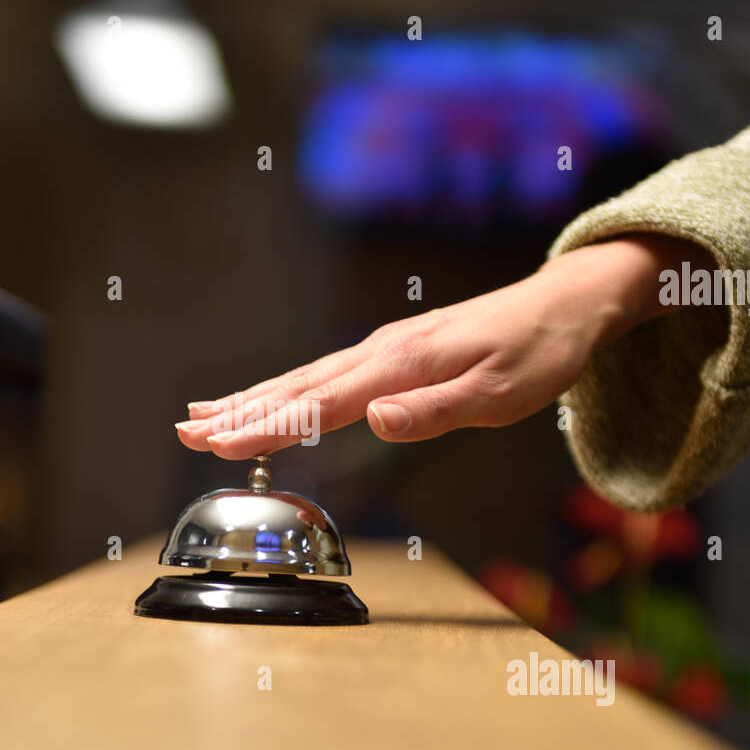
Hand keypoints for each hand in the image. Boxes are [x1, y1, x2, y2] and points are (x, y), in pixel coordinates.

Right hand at [175, 234, 712, 458]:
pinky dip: (284, 386)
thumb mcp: (501, 394)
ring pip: (301, 377)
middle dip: (238, 412)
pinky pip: (321, 372)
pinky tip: (268, 394)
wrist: (564, 305)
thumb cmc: (538, 354)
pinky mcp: (390, 352)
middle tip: (186, 432)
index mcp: (402, 364)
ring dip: (250, 398)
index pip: (320, 403)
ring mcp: (381, 349)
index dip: (266, 427)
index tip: (219, 444)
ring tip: (203, 414)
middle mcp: (381, 352)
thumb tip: (375, 420)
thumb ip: (435, 410)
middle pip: (295, 387)